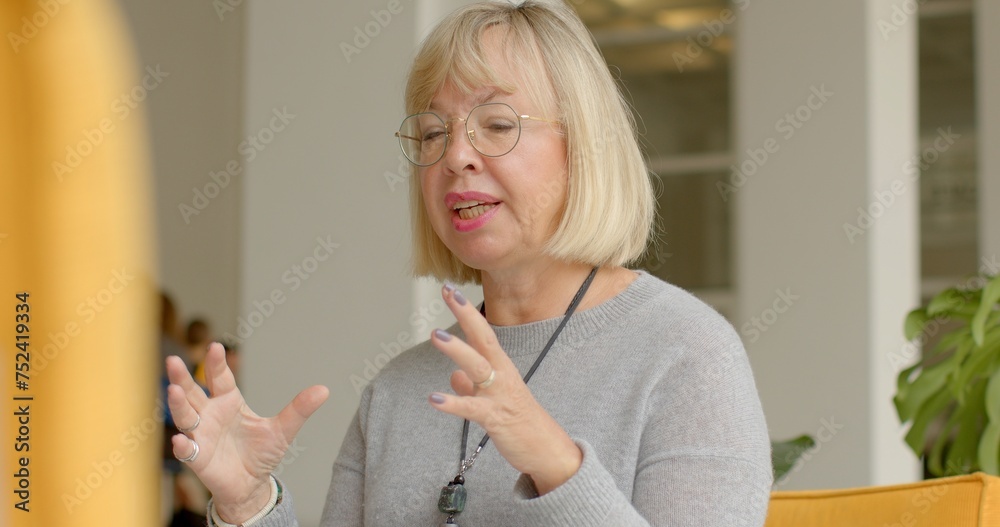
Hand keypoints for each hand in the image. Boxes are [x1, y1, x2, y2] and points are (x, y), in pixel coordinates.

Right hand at [166, 343, 328, 521]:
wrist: (252, 484)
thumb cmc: (262, 453)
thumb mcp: (283, 430)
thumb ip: (299, 409)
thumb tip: (324, 390)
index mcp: (229, 402)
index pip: (220, 378)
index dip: (217, 364)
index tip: (216, 346)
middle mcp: (210, 415)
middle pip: (192, 392)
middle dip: (182, 377)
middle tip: (174, 361)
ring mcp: (201, 435)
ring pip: (185, 416)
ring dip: (178, 404)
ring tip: (173, 391)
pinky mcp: (198, 458)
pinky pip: (187, 451)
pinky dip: (183, 446)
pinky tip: (182, 441)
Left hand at [427, 286, 581, 494]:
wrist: (547, 450)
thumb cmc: (521, 422)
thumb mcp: (494, 399)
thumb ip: (471, 386)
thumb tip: (454, 377)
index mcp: (501, 367)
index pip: (482, 332)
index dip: (466, 311)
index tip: (449, 289)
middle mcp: (502, 375)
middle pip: (484, 338)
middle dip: (466, 314)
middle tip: (448, 292)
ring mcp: (499, 395)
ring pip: (478, 368)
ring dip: (457, 350)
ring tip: (435, 335)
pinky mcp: (496, 418)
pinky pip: (472, 408)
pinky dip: (453, 403)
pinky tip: (433, 398)